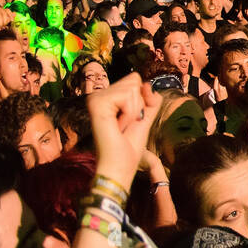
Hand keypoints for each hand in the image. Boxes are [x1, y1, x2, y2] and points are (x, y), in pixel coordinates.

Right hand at [87, 73, 162, 189]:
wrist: (118, 167)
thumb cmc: (128, 147)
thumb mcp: (145, 119)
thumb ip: (151, 101)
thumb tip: (146, 83)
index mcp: (108, 98)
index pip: (135, 80)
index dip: (142, 101)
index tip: (132, 120)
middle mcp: (99, 95)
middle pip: (135, 81)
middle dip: (138, 106)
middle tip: (126, 124)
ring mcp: (96, 98)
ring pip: (132, 88)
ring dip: (134, 111)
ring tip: (121, 126)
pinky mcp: (96, 103)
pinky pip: (127, 96)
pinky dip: (129, 113)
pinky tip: (118, 125)